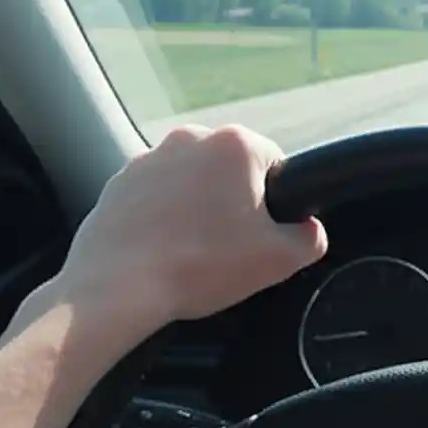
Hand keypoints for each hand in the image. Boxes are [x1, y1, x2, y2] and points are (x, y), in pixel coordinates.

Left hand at [59, 125, 327, 324]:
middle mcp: (190, 138)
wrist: (116, 289)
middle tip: (229, 247)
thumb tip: (309, 230)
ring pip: (192, 182)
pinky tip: (163, 252)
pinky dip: (163, 219)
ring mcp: (148, 158)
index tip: (262, 234)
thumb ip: (311, 237)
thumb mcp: (281, 260)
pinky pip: (155, 197)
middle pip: (231, 170)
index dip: (276, 203)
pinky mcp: (117, 183)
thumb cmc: (200, 267)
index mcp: (235, 144)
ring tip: (193, 253)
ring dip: (198, 209)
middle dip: (235, 203)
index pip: (276, 164)